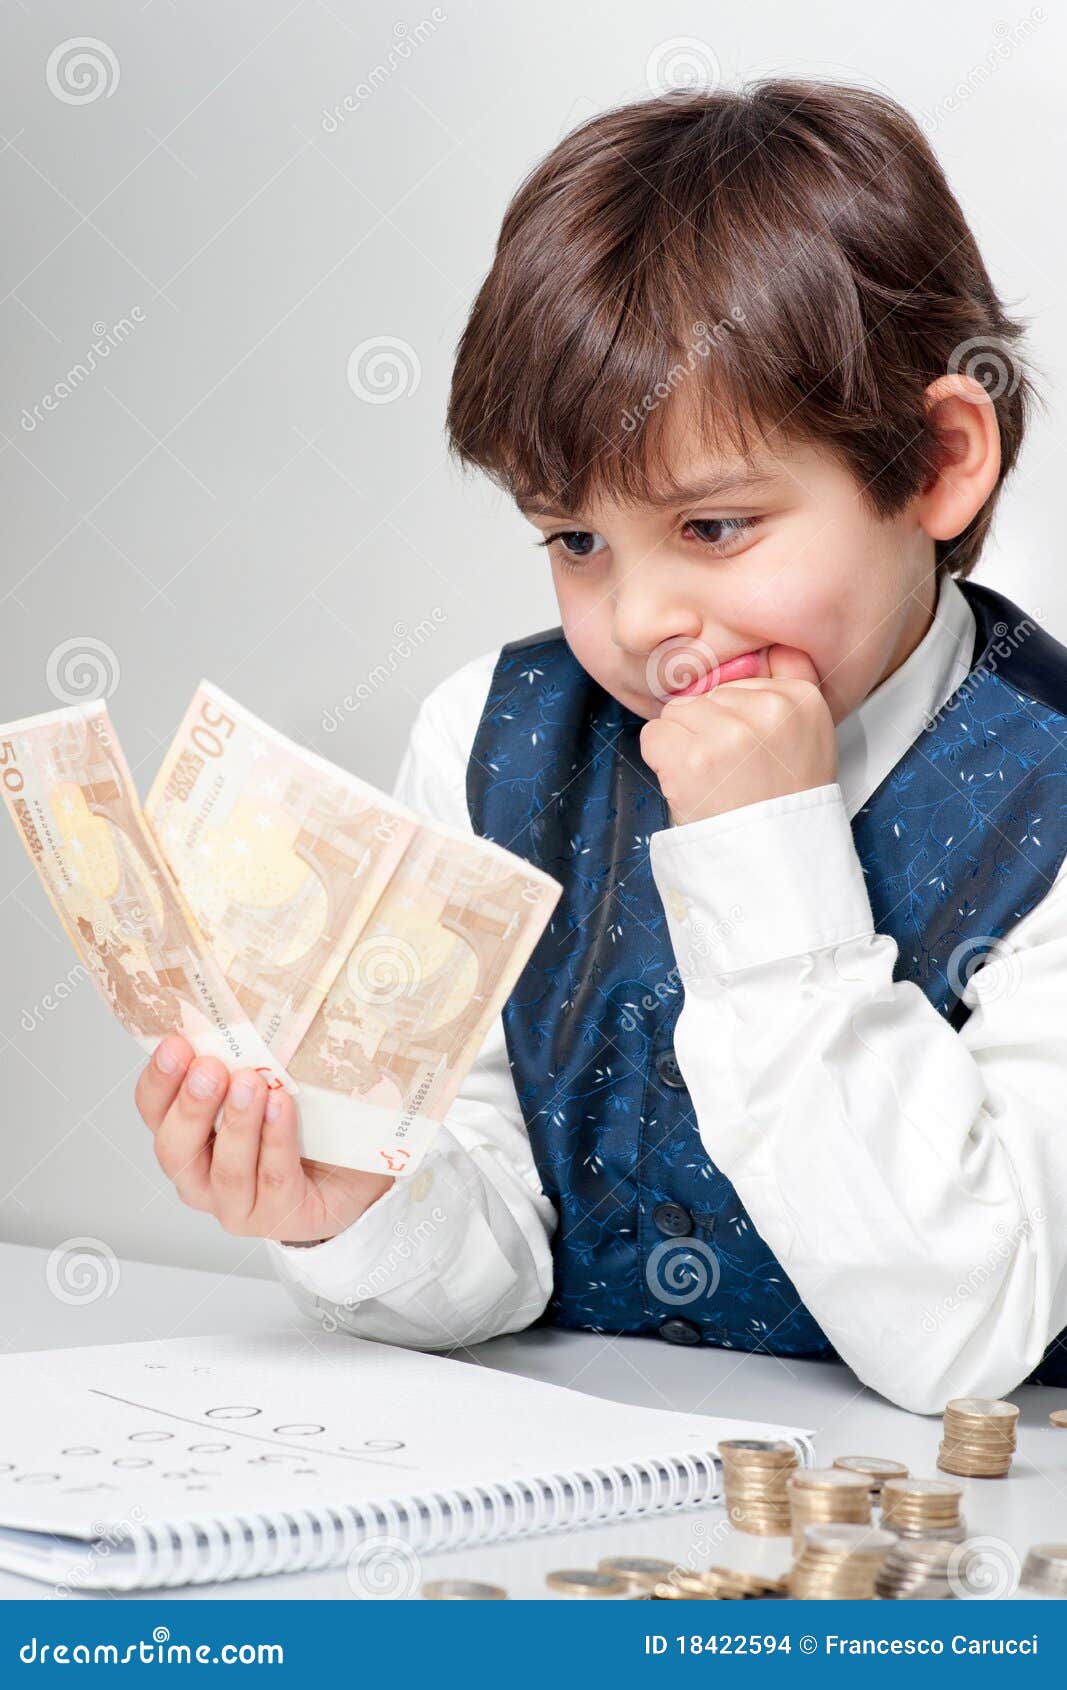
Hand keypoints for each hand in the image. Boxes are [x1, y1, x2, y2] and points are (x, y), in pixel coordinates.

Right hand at [134, 1034, 394, 1243]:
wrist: (356, 1167)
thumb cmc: (305, 1118)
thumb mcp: (271, 1076)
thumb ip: (248, 1052)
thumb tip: (244, 996)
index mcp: (187, 1137)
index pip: (153, 1111)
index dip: (159, 1080)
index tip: (175, 1042)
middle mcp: (202, 1176)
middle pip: (175, 1149)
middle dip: (191, 1106)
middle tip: (209, 1068)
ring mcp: (238, 1205)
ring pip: (225, 1170)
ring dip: (236, 1124)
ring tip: (251, 1083)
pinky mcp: (280, 1217)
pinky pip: (274, 1179)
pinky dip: (276, 1141)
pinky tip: (281, 1108)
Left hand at [638, 644, 836, 825]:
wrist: (775, 861)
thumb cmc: (784, 802)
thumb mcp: (810, 734)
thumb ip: (788, 683)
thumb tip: (761, 645)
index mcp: (801, 697)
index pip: (741, 673)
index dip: (735, 713)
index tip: (752, 748)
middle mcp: (768, 708)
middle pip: (707, 693)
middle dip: (709, 729)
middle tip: (733, 772)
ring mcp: (729, 732)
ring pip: (678, 712)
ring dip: (684, 746)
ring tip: (714, 779)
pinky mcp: (693, 758)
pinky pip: (654, 734)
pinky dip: (662, 761)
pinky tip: (692, 784)